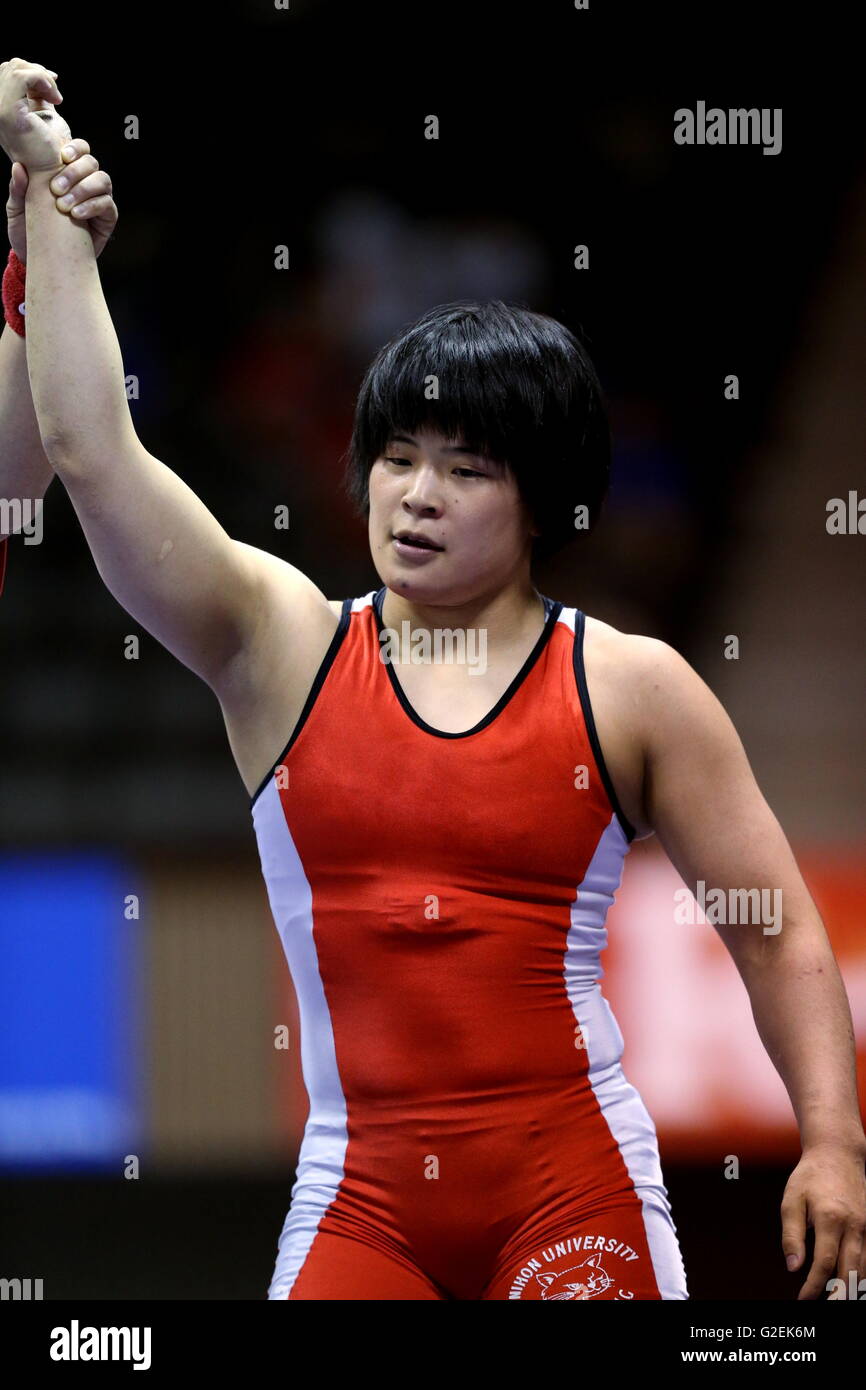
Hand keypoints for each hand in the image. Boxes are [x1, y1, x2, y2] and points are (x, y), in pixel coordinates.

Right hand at [0, 57, 69, 172]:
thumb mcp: (41, 114)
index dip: (31, 71)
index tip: (51, 85)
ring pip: (16, 68)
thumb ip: (36, 96)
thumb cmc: (49, 149)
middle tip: (54, 94)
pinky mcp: (7, 112)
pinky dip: (43, 81)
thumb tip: (42, 77)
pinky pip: (22, 77)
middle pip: (10, 66)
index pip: (7, 71)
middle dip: (37, 73)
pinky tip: (55, 100)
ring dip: (43, 79)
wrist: (51, 172)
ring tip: (56, 99)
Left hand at [7, 138, 116, 263]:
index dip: (74, 148)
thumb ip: (18, 189)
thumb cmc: (28, 232)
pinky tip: (76, 215)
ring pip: (102, 180)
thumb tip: (18, 167)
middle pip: (91, 163)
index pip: (78, 151)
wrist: (38, 261)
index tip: (61, 157)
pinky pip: (107, 204)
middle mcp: (84, 183)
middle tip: (56, 188)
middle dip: (75, 172)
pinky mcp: (106, 219)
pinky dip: (93, 206)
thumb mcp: (17, 210)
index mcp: (65, 173)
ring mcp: (98, 200)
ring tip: (64, 205)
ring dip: (84, 188)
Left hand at [781, 1141, 865, 1298]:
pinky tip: (850, 1284)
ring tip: (836, 1300)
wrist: (838, 1154)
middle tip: (824, 1308)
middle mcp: (854, 1226)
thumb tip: (793, 1267)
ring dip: (851, 1288)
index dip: (813, 1286)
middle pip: (850, 1273)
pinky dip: (860, 1275)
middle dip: (838, 1296)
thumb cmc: (811, 1176)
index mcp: (831, 1219)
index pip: (824, 1264)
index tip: (802, 1299)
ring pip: (863, 1269)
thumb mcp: (792, 1199)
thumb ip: (792, 1234)